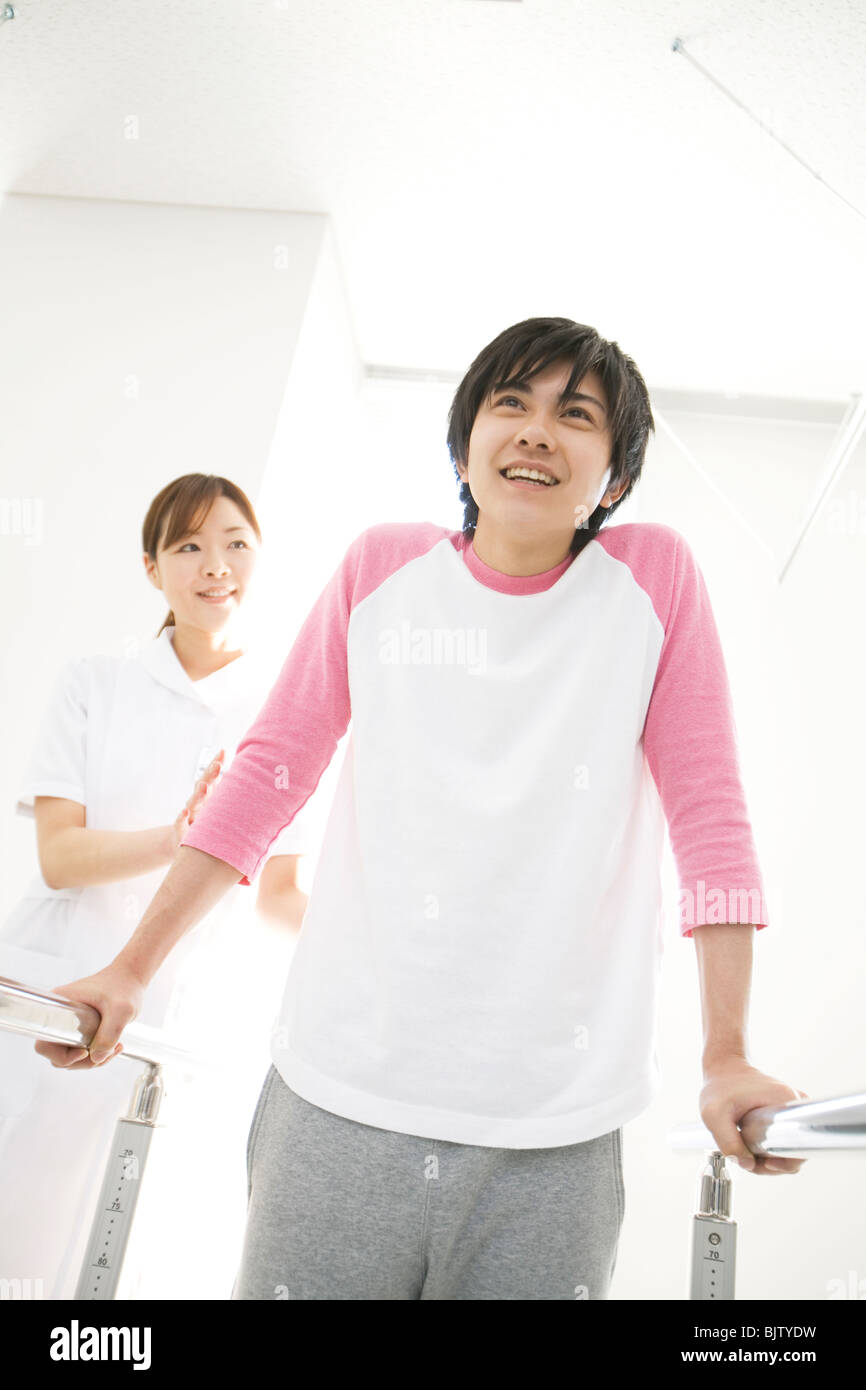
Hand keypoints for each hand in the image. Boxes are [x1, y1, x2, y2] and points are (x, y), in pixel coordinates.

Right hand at [33, 960, 145, 1068]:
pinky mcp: (79, 1026)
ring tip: (115, 1048)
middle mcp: (59, 1015)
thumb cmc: (124, 986)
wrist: (131, 976)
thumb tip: (96, 1058)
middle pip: (57, 1054)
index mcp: (59, 1006)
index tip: (85, 1051)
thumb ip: (109, 1034)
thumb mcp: (121, 1010)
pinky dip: (96, 1054)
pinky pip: (80, 1049)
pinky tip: (114, 1046)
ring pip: (70, 1054)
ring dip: (92, 1059)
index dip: (62, 1055)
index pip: (44, 1043)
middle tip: (107, 1053)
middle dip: (83, 1061)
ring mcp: (68, 1022)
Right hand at [169, 749, 224, 851]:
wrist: (188, 848)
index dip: (215, 763)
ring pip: (193, 802)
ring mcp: (190, 816)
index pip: (211, 777)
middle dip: (210, 775)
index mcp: (208, 797)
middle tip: (217, 765)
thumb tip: (257, 781)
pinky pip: (180, 824)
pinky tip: (185, 812)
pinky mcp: (182, 831)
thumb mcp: (221, 812)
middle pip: (202, 785)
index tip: (223, 751)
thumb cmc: (210, 827)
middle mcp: (198, 803)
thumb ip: (232, 797)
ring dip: (198, 794)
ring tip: (204, 786)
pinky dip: (182, 817)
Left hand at [700, 1057, 808, 1174]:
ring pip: (789, 1145)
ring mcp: (790, 1108)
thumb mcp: (714, 1114)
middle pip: (795, 1148)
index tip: (764, 1162)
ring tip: (746, 1152)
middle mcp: (794, 1103)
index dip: (784, 1162)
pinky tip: (751, 1146)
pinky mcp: (783, 1112)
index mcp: (784, 1101)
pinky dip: (769, 1147)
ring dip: (770, 1156)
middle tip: (748, 1159)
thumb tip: (749, 1166)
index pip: (799, 1144)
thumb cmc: (719, 1087)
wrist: (722, 1068)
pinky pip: (784, 1137)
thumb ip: (728, 1142)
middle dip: (773, 1162)